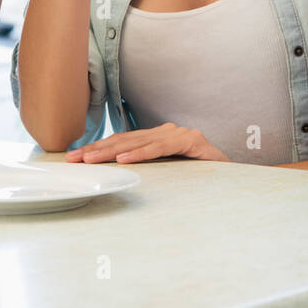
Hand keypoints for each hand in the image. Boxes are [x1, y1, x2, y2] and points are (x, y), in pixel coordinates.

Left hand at [65, 123, 230, 163]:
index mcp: (157, 137)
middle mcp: (166, 131)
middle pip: (125, 140)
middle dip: (96, 150)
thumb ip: (146, 167)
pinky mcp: (192, 141)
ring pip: (139, 142)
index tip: (74, 158)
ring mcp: (179, 134)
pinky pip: (162, 147)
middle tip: (74, 159)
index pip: (121, 141)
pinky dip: (142, 153)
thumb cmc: (198, 176)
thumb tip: (112, 173)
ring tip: (92, 160)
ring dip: (112, 151)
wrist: (233, 175)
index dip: (97, 148)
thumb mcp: (166, 172)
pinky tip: (125, 158)